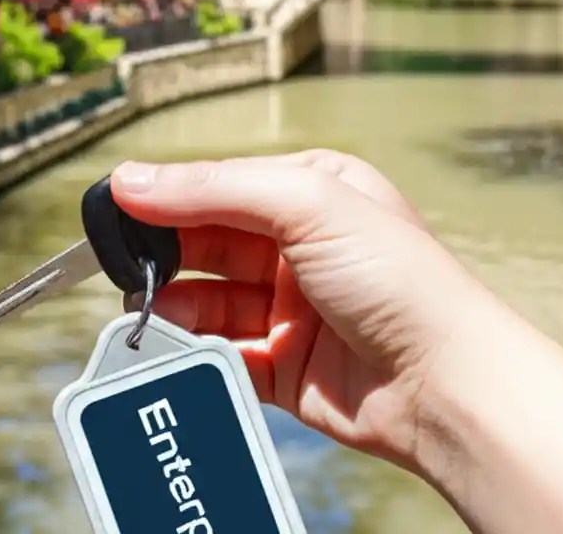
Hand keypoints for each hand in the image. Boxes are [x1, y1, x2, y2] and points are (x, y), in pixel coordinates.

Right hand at [111, 150, 509, 471]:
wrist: (447, 384)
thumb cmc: (400, 281)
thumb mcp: (307, 204)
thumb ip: (213, 189)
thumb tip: (131, 179)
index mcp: (314, 193)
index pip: (221, 184)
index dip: (167, 195)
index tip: (116, 207)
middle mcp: (301, 248)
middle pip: (208, 242)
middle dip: (164, 251)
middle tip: (123, 263)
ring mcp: (292, 309)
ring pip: (208, 299)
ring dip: (173, 301)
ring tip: (144, 305)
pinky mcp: (284, 366)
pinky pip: (221, 352)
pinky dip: (194, 348)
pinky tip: (176, 342)